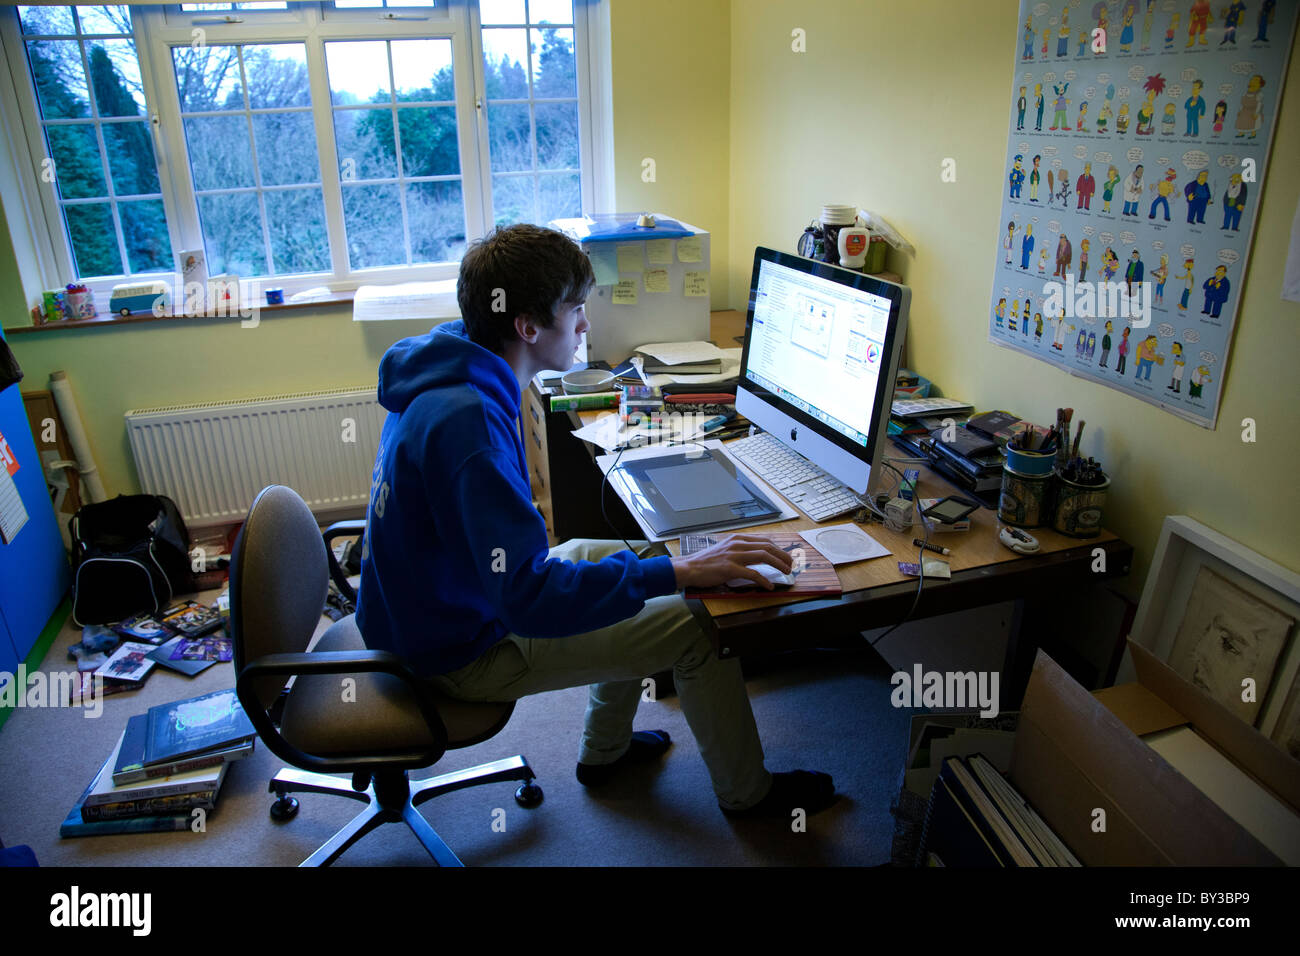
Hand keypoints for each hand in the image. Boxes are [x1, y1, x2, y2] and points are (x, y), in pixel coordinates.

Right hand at [670, 534, 794, 590]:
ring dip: (778, 564)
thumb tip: (756, 555)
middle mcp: (737, 544)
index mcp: (737, 539)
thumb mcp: (724, 549)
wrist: (689, 568)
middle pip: (768, 547)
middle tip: (790, 564)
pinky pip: (752, 573)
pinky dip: (764, 580)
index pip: (764, 540)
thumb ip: (739, 549)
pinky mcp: (730, 569)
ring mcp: (734, 556)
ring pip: (764, 556)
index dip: (778, 548)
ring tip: (786, 572)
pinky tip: (769, 586)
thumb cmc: (706, 561)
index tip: (786, 556)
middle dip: (783, 556)